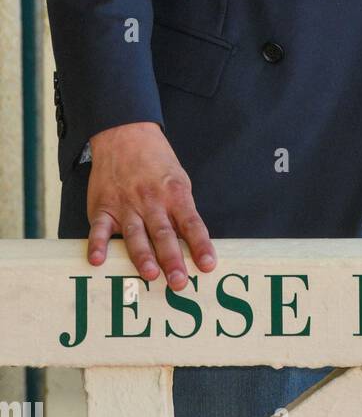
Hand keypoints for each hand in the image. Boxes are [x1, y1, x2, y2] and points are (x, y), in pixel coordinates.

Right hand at [86, 121, 216, 289]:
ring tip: (150, 275)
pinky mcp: (103, 207)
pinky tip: (98, 260)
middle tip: (179, 282)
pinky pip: (100, 229)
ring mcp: (126, 204)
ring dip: (142, 256)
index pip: (191, 223)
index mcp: (175, 194)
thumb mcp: (178, 180)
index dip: (200, 245)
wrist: (125, 134)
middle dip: (172, 258)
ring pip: (135, 234)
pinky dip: (98, 244)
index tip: (207, 266)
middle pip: (164, 233)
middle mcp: (152, 201)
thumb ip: (182, 211)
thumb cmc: (156, 162)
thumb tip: (192, 245)